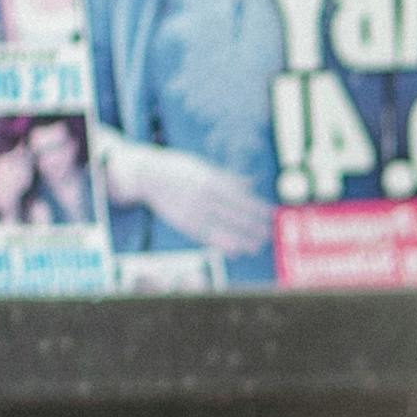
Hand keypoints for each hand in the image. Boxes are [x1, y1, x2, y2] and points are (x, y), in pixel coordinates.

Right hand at [105, 138, 272, 255]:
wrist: (146, 175)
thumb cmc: (179, 169)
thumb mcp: (203, 167)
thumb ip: (227, 177)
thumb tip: (251, 183)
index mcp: (208, 179)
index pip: (238, 196)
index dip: (255, 206)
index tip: (271, 214)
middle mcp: (201, 195)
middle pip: (232, 212)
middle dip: (251, 224)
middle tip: (269, 234)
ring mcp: (191, 210)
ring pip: (220, 226)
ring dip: (240, 238)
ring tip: (256, 246)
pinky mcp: (183, 222)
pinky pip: (205, 235)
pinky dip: (220, 243)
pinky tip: (234, 250)